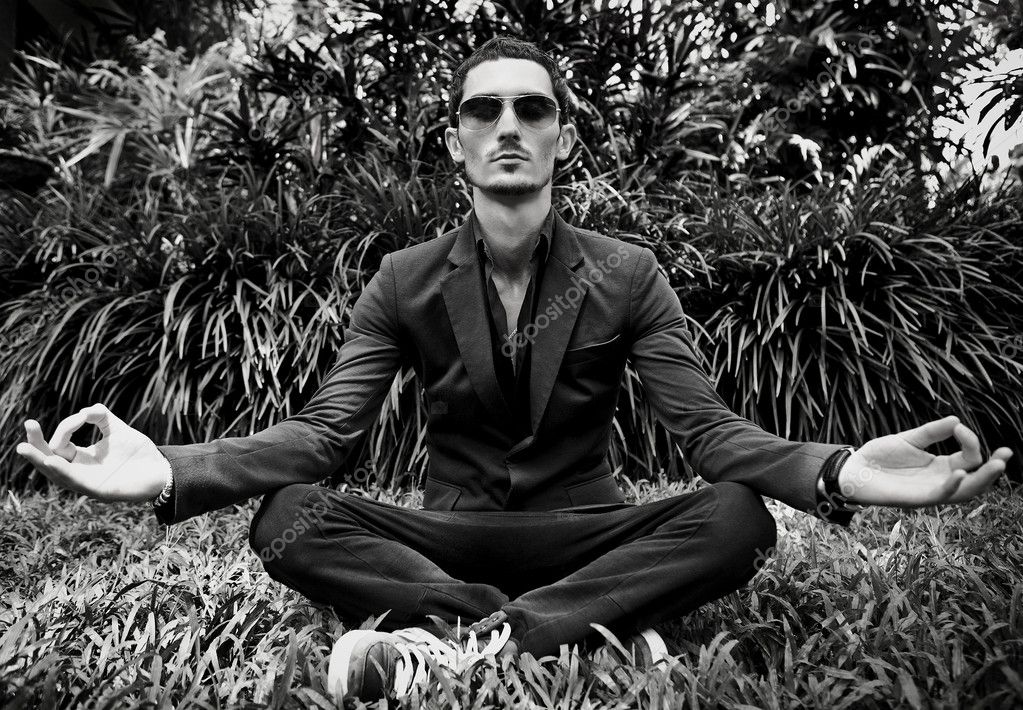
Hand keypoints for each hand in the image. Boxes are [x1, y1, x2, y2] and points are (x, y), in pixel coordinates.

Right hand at [15, 403, 169, 502]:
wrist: (161, 470)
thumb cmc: (138, 452)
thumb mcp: (116, 428)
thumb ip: (100, 415)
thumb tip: (84, 411)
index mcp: (80, 459)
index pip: (59, 444)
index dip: (66, 427)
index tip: (84, 416)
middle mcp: (79, 472)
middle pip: (48, 461)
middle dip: (35, 445)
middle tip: (27, 425)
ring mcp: (87, 483)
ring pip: (56, 474)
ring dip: (40, 460)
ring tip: (24, 449)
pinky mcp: (99, 491)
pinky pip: (76, 481)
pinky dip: (63, 471)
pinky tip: (52, 460)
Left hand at [838, 416, 1012, 506]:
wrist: (853, 470)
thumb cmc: (879, 457)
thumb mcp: (908, 439)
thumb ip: (931, 432)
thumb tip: (957, 420)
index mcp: (941, 466)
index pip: (969, 457)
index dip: (971, 442)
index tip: (960, 428)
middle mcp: (941, 480)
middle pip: (976, 478)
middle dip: (993, 467)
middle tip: (1006, 453)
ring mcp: (931, 491)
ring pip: (966, 491)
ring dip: (982, 479)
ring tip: (997, 465)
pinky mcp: (917, 499)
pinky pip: (940, 495)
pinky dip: (951, 486)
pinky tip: (959, 473)